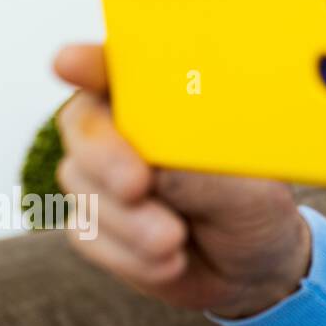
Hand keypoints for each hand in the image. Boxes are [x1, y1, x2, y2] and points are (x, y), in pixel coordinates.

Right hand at [53, 44, 310, 318]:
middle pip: (84, 125)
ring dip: (131, 222)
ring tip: (175, 241)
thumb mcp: (244, 188)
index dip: (89, 62)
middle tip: (139, 185)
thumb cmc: (255, 204)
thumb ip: (197, 173)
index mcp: (165, 99)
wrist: (254, 263)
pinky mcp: (95, 222)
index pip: (120, 67)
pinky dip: (130, 256)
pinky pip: (89, 235)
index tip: (70, 63)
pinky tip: (172, 263)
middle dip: (107, 156)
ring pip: (85, 187)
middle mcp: (125, 128)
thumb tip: (150, 169)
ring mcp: (103, 175)